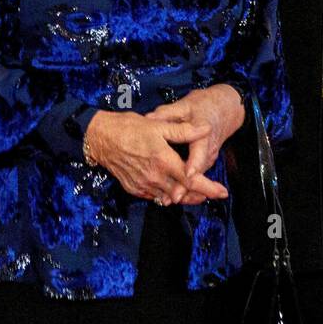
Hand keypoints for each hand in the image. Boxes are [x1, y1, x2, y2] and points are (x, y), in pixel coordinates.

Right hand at [83, 110, 221, 205]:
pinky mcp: (134, 189)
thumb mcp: (158, 125)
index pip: (192, 180)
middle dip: (200, 195)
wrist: (100, 138)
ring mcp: (144, 185)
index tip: (223, 192)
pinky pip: (155, 197)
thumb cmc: (128, 127)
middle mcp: (155, 177)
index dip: (209, 188)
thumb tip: (205, 129)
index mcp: (163, 161)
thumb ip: (183, 130)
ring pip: (170, 198)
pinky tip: (172, 190)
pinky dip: (167, 196)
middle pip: (184, 194)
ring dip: (184, 197)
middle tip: (212, 193)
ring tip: (196, 194)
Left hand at [145, 84, 244, 204]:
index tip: (187, 174)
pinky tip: (172, 195)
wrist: (225, 110)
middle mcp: (208, 150)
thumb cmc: (204, 106)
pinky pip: (196, 175)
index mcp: (204, 135)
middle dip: (187, 185)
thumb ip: (168, 113)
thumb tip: (150, 118)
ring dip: (186, 188)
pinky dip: (186, 185)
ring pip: (197, 176)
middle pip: (198, 171)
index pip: (200, 152)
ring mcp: (208, 158)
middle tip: (173, 197)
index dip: (194, 164)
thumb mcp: (186, 105)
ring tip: (170, 200)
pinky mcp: (205, 162)